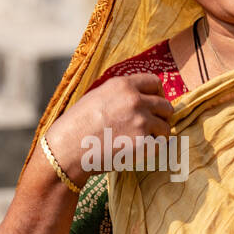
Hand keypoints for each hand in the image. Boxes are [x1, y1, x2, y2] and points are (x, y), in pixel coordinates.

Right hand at [44, 73, 173, 184]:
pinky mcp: (143, 143)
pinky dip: (151, 150)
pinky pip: (159, 146)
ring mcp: (141, 121)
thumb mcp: (96, 97)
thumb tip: (137, 98)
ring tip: (141, 141)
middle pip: (165, 106)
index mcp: (123, 85)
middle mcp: (135, 100)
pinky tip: (136, 151)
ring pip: (165, 127)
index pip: (155, 82)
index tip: (153, 104)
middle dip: (160, 116)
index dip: (156, 94)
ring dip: (157, 135)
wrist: (67, 149)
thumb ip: (119, 94)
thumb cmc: (76, 126)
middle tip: (152, 126)